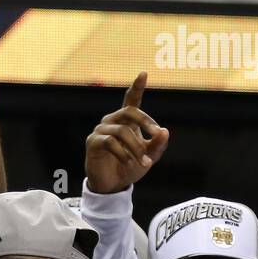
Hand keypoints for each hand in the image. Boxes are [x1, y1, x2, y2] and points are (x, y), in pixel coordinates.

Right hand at [84, 72, 169, 194]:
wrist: (112, 185)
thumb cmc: (130, 167)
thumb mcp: (149, 157)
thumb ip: (158, 145)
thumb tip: (165, 132)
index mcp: (126, 122)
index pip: (131, 100)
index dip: (137, 86)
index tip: (143, 73)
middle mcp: (112, 121)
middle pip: (129, 111)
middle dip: (146, 122)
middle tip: (157, 136)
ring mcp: (100, 131)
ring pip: (122, 131)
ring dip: (136, 147)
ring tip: (144, 162)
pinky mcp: (92, 142)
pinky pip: (110, 142)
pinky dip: (123, 154)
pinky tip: (129, 162)